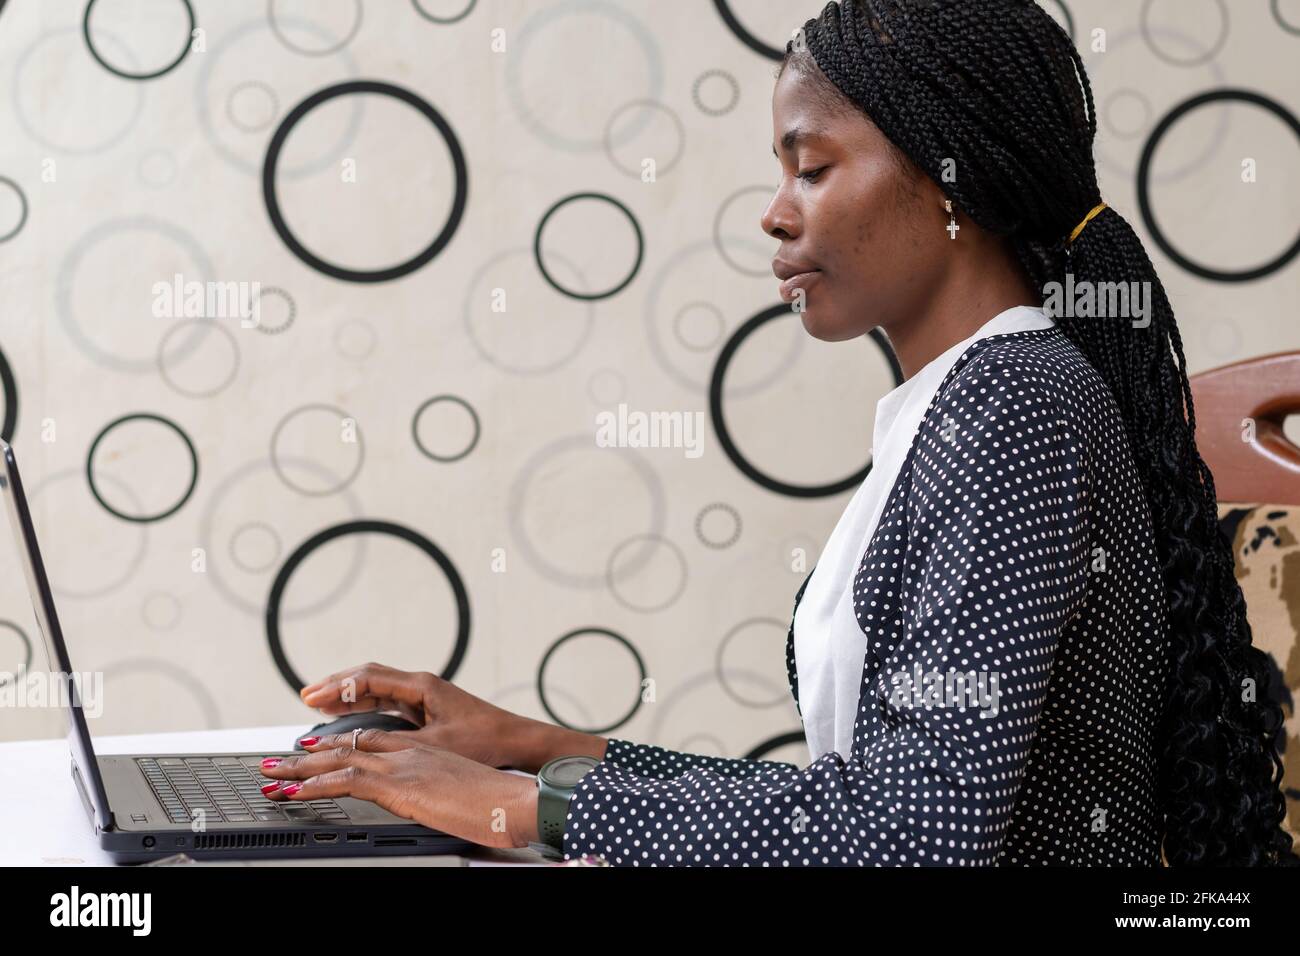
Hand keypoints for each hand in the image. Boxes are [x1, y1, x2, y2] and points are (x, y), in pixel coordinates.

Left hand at [259, 729, 539, 849]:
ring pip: (338, 758)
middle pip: (348, 744)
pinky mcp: (400, 783)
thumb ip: (439, 792)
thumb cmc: (501, 802)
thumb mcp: (462, 793)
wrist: (518, 799)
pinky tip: (293, 792)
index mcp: (425, 751)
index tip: (314, 752)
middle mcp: (410, 750)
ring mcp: (403, 764)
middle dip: (308, 754)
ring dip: (299, 767)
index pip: (371, 741)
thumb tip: (432, 802)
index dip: (339, 746)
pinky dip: (315, 786)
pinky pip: (346, 780)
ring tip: (269, 775)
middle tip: (276, 760)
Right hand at [298, 662, 524, 768]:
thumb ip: (396, 743)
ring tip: (318, 703)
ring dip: (347, 694)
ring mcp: (423, 695)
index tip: (311, 697)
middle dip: (336, 685)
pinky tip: (349, 713)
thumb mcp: (434, 745)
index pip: (369, 679)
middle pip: (368, 677)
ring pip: (376, 687)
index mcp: (421, 686)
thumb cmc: (484, 740)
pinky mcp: (426, 707)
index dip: (337, 688)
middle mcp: (420, 685)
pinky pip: (386, 700)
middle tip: (306, 696)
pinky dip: (363, 705)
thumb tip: (360, 745)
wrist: (515, 740)